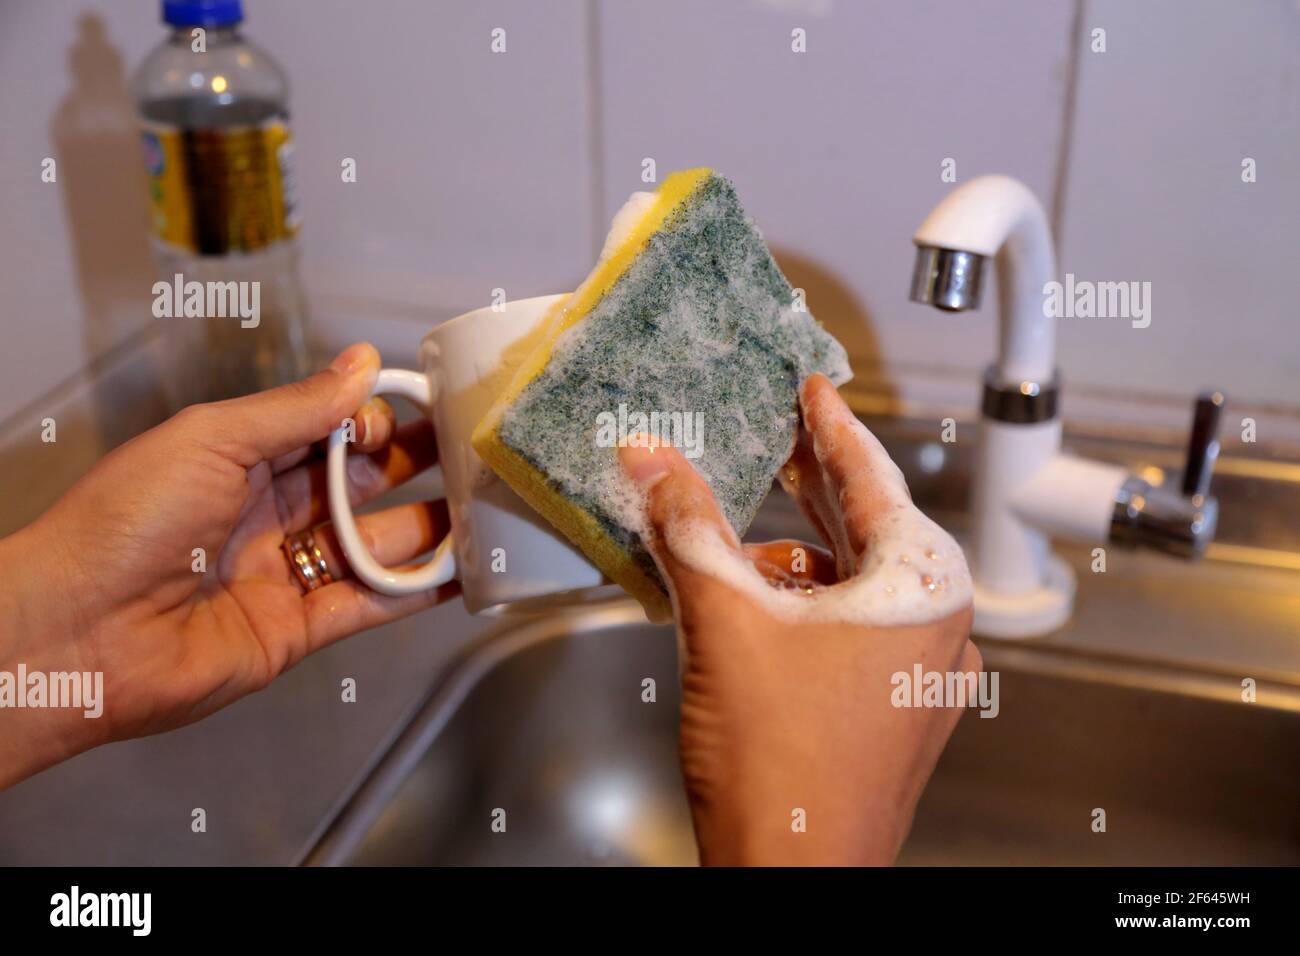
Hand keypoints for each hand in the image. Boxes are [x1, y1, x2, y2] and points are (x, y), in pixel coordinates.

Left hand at [0, 344, 455, 788]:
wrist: (77, 633)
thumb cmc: (122, 523)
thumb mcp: (213, 439)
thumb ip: (298, 408)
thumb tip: (363, 362)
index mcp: (238, 459)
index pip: (325, 430)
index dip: (370, 417)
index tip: (417, 403)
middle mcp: (264, 513)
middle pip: (355, 485)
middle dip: (410, 463)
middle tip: (467, 447)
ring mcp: (282, 573)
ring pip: (370, 544)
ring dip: (424, 526)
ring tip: (481, 507)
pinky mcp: (295, 631)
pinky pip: (367, 604)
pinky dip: (414, 590)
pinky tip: (458, 572)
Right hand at [619, 374, 977, 865]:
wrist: (793, 878)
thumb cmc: (782, 768)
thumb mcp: (725, 621)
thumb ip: (688, 528)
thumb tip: (651, 461)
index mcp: (923, 585)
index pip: (872, 477)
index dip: (830, 426)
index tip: (814, 387)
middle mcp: (939, 623)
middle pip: (865, 526)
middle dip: (811, 485)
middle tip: (778, 437)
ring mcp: (921, 673)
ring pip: (850, 582)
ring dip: (790, 556)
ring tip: (730, 538)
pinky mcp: (894, 709)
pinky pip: (849, 628)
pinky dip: (800, 605)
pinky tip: (748, 603)